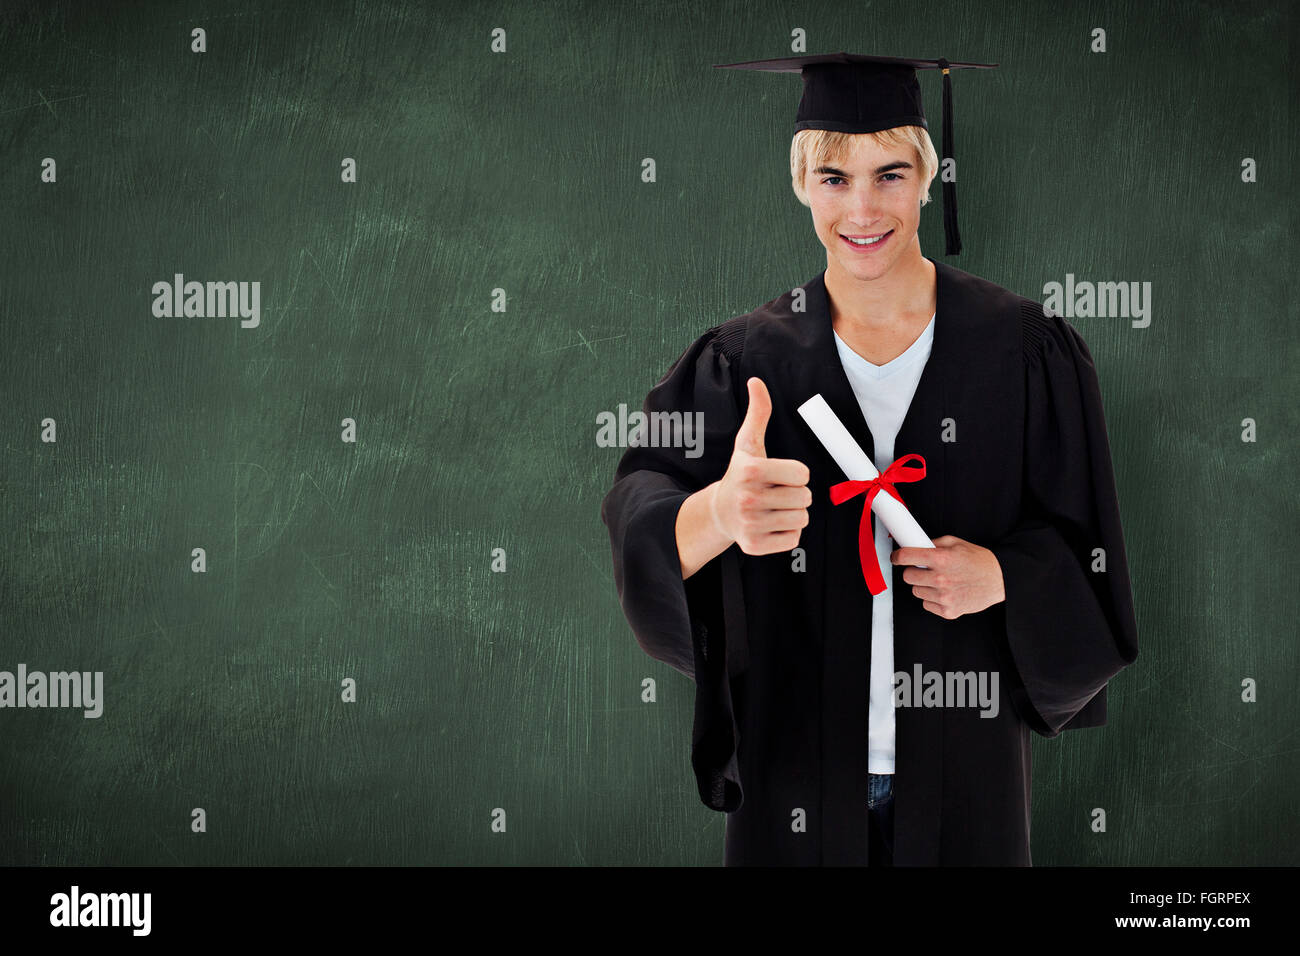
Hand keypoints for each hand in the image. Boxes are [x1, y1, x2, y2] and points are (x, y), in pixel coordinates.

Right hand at [709, 377, 811, 555]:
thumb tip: (756, 382)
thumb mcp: (747, 444)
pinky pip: (793, 539)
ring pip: (801, 519)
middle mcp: (748, 498)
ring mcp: (750, 524)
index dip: (795, 474)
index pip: (803, 474)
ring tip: (774, 508)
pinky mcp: (754, 546)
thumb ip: (758, 413)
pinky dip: (787, 533)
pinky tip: (770, 524)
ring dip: (793, 513)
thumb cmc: (740, 474)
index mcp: (750, 471)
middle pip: (805, 497)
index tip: (778, 475)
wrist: (719, 512)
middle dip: (796, 494)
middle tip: (776, 492)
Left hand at [890, 534, 1004, 618]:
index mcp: (942, 559)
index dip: (898, 556)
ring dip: (923, 586)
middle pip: (907, 577)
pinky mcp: (948, 611)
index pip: (907, 557)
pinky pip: (926, 604)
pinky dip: (932, 599)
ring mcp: (944, 597)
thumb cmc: (979, 561)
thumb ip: (934, 544)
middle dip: (912, 571)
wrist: (1000, 580)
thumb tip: (916, 546)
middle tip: (923, 570)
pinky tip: (945, 592)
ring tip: (939, 581)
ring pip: (916, 591)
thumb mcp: (956, 543)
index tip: (896, 557)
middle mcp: (941, 579)